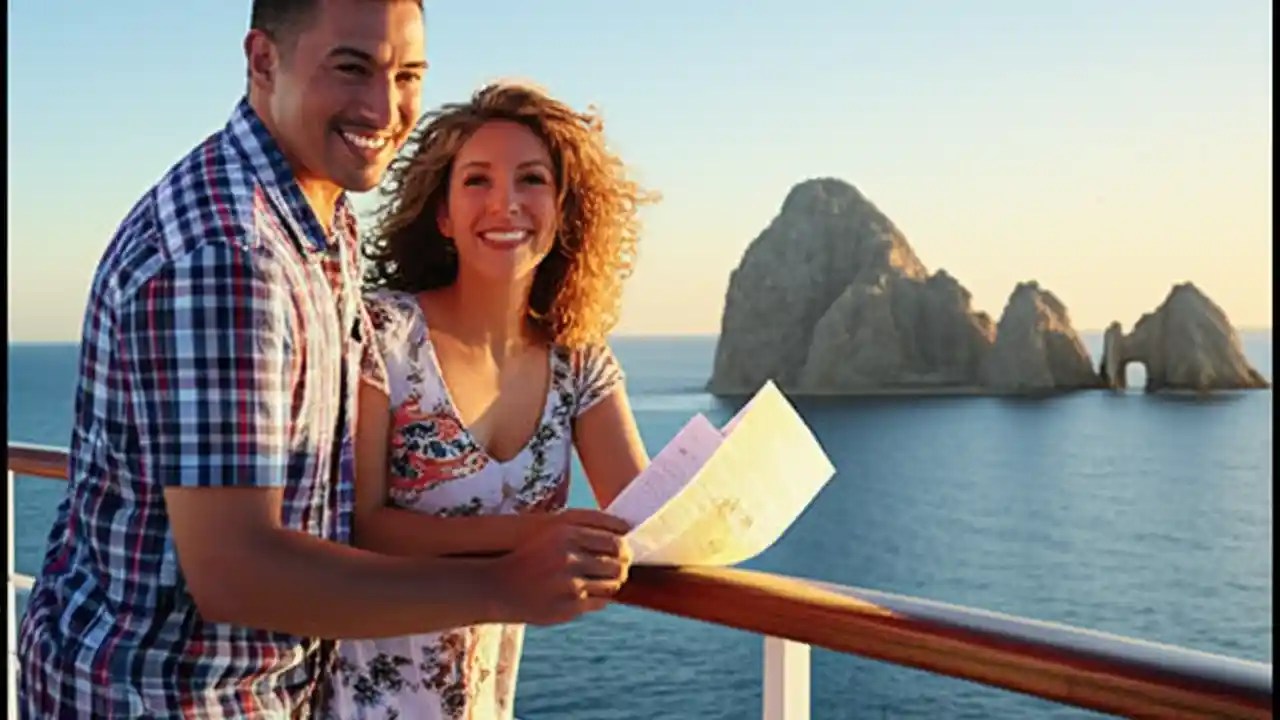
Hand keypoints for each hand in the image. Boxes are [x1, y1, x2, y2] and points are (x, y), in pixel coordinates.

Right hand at [492, 509, 632, 625]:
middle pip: (617, 562)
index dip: (625, 546)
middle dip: (623, 565)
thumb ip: (585, 528)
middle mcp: (569, 557)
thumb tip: (624, 530)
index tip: (625, 550)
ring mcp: (570, 583)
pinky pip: (600, 601)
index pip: (614, 540)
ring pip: (612, 583)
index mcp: (566, 534)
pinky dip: (600, 598)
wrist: (499, 587)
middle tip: (621, 567)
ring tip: (606, 581)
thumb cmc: (531, 557)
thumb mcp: (553, 533)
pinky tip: (590, 594)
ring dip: (613, 583)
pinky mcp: (569, 606)